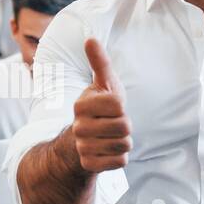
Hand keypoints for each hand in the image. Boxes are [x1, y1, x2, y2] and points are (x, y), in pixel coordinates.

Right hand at [70, 39, 131, 172]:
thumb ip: (99, 61)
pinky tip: (108, 151)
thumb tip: (90, 38)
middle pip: (124, 127)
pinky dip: (119, 157)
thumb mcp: (101, 83)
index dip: (120, 107)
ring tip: (110, 136)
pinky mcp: (89, 165)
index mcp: (81, 105)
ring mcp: (83, 147)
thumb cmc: (98, 107)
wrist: (80, 141)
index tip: (110, 107)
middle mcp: (78, 127)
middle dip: (124, 125)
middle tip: (112, 123)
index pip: (118, 105)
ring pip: (124, 145)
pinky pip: (120, 162)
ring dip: (123, 141)